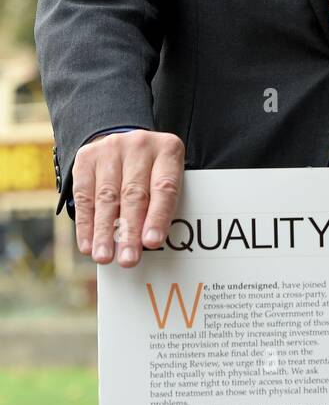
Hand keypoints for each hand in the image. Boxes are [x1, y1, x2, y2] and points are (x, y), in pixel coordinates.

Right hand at [72, 129, 184, 267]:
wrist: (125, 146)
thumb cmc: (152, 173)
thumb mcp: (165, 179)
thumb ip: (164, 205)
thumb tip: (151, 245)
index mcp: (168, 150)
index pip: (164, 187)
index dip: (158, 217)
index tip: (152, 243)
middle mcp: (139, 145)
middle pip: (134, 194)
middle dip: (129, 231)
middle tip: (128, 259)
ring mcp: (111, 149)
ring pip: (107, 197)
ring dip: (104, 232)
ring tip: (104, 257)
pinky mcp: (86, 157)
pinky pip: (84, 195)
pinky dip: (85, 224)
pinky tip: (88, 245)